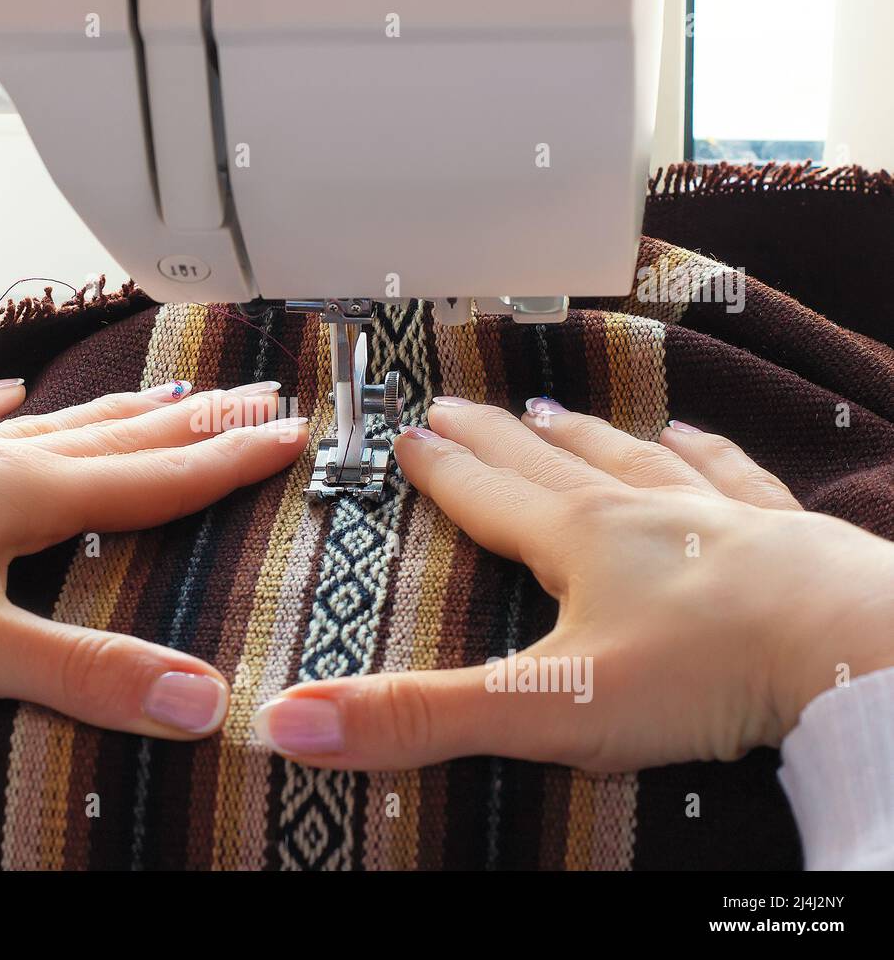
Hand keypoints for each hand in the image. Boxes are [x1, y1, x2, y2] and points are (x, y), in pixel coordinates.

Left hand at [0, 378, 306, 738]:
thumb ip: (86, 676)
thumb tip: (203, 700)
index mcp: (34, 501)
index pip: (159, 479)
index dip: (230, 459)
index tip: (291, 433)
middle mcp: (3, 463)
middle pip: (122, 438)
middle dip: (196, 423)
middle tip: (257, 395)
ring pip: (56, 423)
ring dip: (121, 410)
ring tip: (169, 387)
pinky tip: (3, 389)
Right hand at [252, 396, 893, 771]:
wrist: (847, 650)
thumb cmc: (700, 676)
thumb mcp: (539, 707)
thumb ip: (416, 717)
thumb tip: (287, 721)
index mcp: (575, 542)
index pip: (486, 493)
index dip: (441, 468)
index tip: (407, 432)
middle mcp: (637, 511)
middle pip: (545, 463)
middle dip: (493, 437)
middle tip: (452, 403)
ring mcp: (710, 514)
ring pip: (629, 459)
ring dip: (581, 435)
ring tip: (551, 409)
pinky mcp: (778, 533)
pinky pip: (726, 475)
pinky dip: (700, 451)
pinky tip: (689, 432)